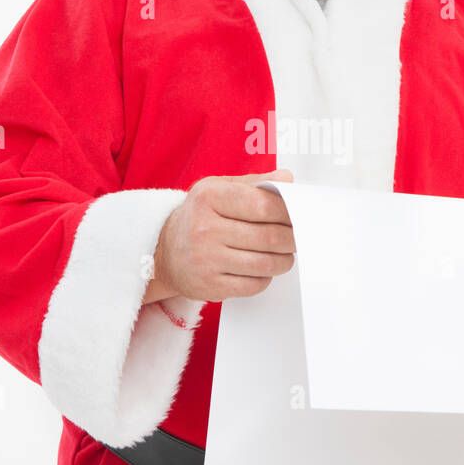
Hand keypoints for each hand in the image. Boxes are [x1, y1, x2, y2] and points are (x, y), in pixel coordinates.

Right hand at [147, 169, 295, 302]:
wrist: (164, 250)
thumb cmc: (199, 216)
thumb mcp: (218, 189)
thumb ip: (254, 183)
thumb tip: (287, 178)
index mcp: (209, 198)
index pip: (262, 205)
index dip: (288, 212)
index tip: (298, 215)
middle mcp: (204, 228)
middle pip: (268, 237)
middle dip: (292, 239)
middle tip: (299, 237)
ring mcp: (206, 260)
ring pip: (264, 264)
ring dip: (283, 260)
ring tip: (285, 254)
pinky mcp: (209, 286)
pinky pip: (253, 285)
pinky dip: (265, 277)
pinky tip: (262, 269)